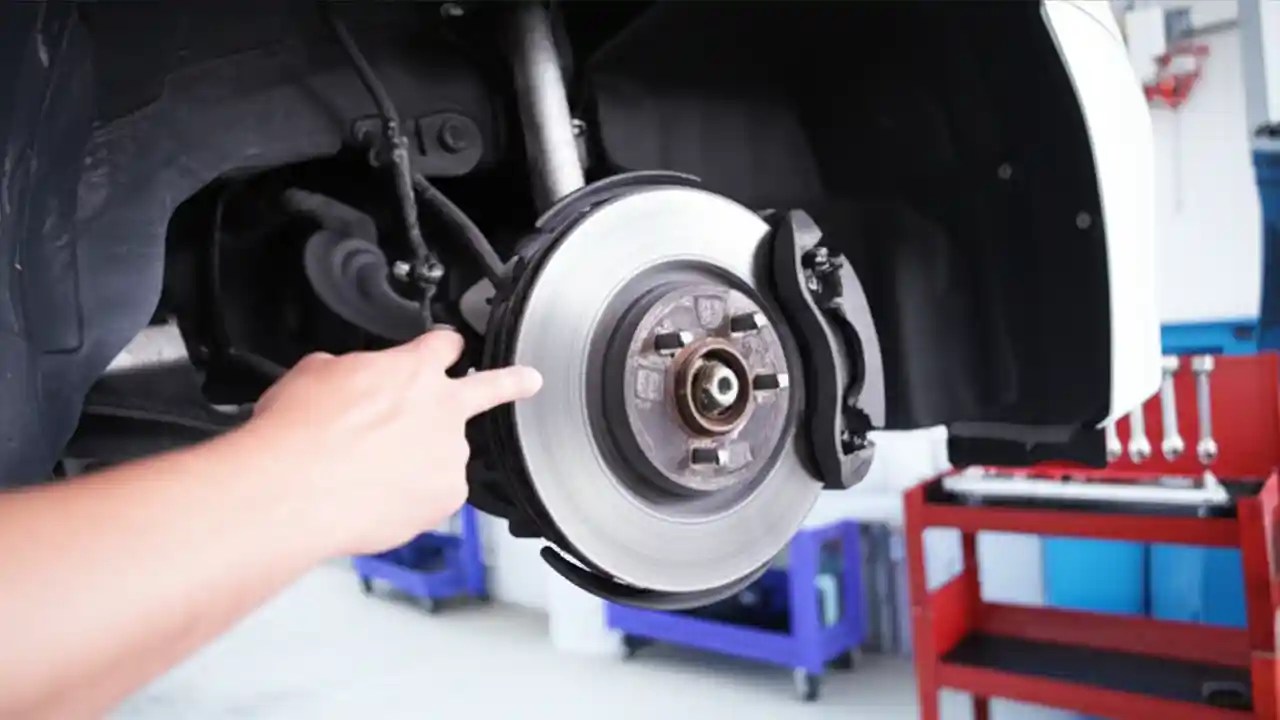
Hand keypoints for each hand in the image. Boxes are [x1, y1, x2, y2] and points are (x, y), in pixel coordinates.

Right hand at [246, 329, 541, 555]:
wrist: (297, 488)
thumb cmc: (299, 434)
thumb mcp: (314, 375)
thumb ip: (351, 373)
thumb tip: (349, 381)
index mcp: (412, 370)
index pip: (442, 344)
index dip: (444, 345)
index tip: (449, 347)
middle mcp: (442, 409)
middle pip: (490, 387)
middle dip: (514, 382)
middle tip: (529, 380)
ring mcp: (449, 454)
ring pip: (446, 455)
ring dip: (423, 463)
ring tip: (376, 476)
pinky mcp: (446, 496)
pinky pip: (434, 495)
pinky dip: (411, 499)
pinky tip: (378, 499)